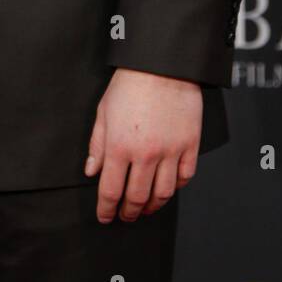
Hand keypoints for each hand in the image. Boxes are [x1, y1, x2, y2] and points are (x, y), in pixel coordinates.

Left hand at [84, 67, 201, 222]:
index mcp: (120, 146)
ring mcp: (170, 151)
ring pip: (163, 193)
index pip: (111, 190)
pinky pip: (185, 177)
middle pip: (137, 197)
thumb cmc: (130, 84)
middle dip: (129, 212)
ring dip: (152, 207)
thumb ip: (97, 145)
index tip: (105, 216)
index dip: (106, 208)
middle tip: (125, 215)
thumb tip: (91, 170)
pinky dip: (176, 188)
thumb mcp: (103, 112)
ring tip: (145, 208)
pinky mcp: (190, 145)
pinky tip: (168, 188)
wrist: (161, 65)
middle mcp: (145, 154)